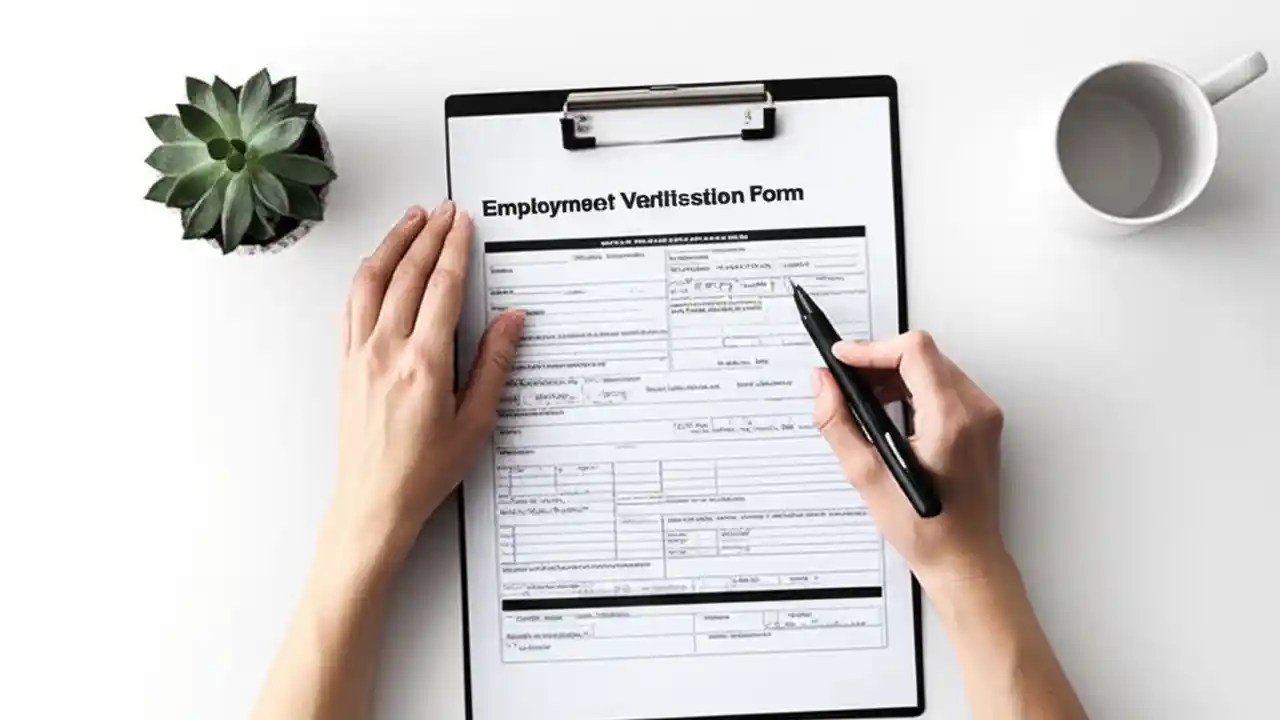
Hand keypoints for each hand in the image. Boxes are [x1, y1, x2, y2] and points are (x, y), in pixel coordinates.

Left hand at [325, 201, 524, 574]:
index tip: (462, 224)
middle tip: (444, 211)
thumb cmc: (423, 471)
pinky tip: (377, 264)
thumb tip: (511, 322)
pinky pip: (352, 304)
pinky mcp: (345, 363)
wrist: (374, 501)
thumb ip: (494, 365)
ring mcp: (360, 355)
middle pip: (408, 275)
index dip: (454, 249)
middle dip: (428, 235)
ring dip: (393, 245)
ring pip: (372, 281)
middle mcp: (386, 352)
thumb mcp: (475, 423)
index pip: (442, 289)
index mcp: (423, 366)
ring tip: (410, 221)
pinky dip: (367, 274)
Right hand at [812, 331, 1009, 592]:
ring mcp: (983, 415)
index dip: (871, 349)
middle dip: (879, 361)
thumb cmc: (927, 529)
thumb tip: (823, 385)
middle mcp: (975, 411)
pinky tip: (889, 411)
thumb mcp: (867, 476)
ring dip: (895, 374)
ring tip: (864, 400)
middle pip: (923, 354)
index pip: (913, 351)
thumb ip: (838, 423)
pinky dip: (913, 388)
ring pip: (933, 365)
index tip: (842, 359)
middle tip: (846, 382)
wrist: (965, 558)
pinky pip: (944, 384)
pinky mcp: (982, 422)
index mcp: (951, 420)